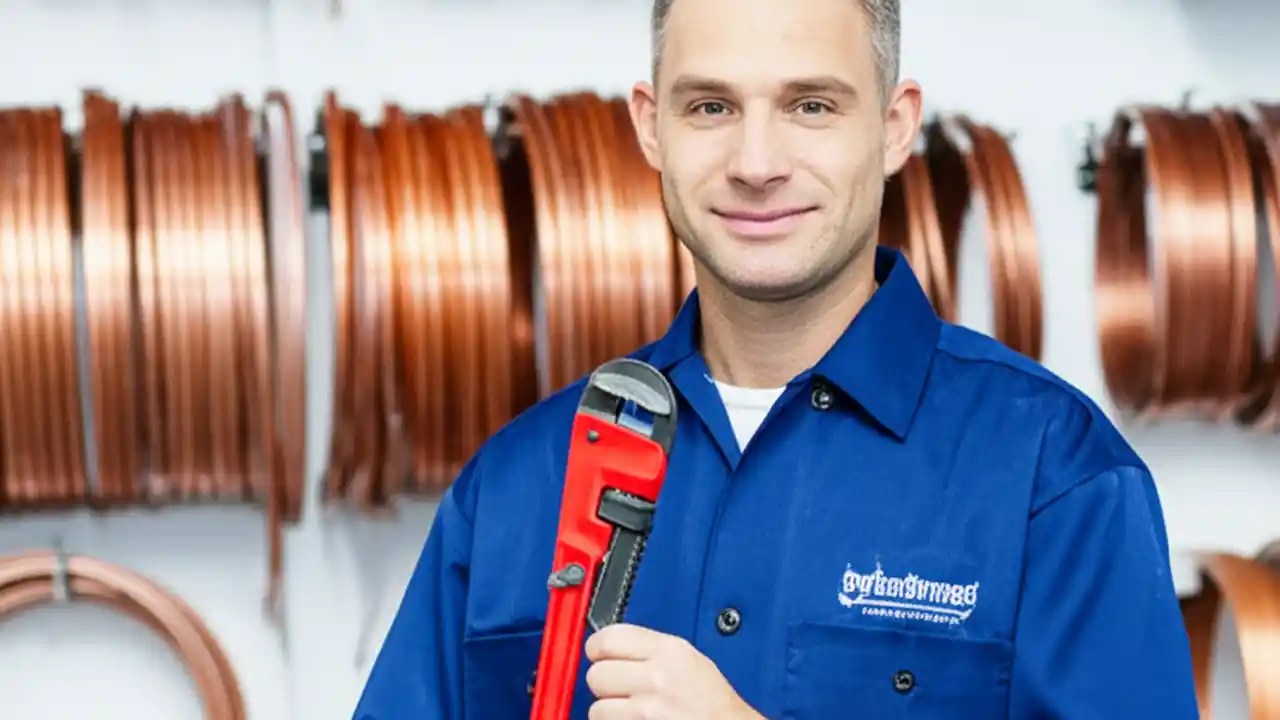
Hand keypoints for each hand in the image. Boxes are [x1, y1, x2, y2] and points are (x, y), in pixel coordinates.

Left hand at [583, 623, 763, 719]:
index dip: (597, 649)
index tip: (600, 656)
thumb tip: (610, 647)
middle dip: (603, 684)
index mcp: (668, 650)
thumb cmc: (712, 701)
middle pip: (597, 674)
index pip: (608, 638)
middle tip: (617, 689)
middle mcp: (658, 676)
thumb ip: (649, 649)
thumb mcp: (687, 658)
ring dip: (607, 712)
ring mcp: (650, 707)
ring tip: (626, 710)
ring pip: (597, 707)